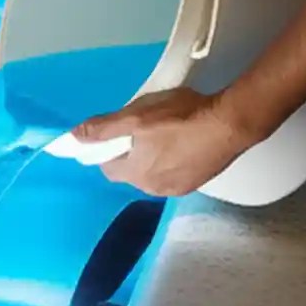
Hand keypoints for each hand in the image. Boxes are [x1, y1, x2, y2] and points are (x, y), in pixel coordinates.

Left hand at [71, 88, 259, 196]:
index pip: (108, 167)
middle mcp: (155, 189)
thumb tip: (74, 137)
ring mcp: (180, 188)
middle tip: (144, 127)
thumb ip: (103, 129)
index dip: (107, 149)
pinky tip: (185, 140)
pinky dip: (175, 158)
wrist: (232, 123)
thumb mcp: (135, 117)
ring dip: (153, 155)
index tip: (116, 132)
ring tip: (167, 131)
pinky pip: (176, 171)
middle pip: (131, 170)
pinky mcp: (200, 181)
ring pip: (154, 171)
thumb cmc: (181, 117)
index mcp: (136, 175)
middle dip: (131, 152)